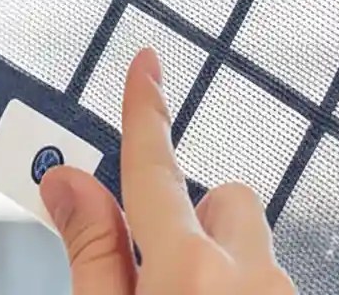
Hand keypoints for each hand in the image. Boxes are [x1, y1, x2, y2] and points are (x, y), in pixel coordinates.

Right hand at [39, 49, 294, 293]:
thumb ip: (92, 253)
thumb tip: (69, 185)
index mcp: (189, 270)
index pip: (154, 171)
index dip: (144, 113)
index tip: (146, 66)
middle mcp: (251, 277)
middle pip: (227, 203)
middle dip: (195, 218)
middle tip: (158, 265)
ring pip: (253, 250)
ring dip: (221, 269)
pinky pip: (268, 283)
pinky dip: (241, 292)